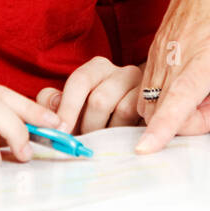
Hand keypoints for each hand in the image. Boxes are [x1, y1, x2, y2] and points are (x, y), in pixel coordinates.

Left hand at [37, 58, 153, 135]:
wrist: (133, 117)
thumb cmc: (94, 112)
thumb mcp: (70, 104)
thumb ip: (53, 101)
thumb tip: (53, 104)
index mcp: (97, 68)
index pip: (80, 81)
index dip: (68, 108)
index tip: (61, 132)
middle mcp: (122, 71)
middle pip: (100, 100)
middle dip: (89, 127)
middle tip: (84, 143)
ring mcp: (143, 86)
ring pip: (122, 110)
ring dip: (109, 132)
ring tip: (102, 141)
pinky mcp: (156, 103)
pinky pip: (141, 119)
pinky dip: (126, 132)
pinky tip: (120, 139)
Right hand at [134, 0, 209, 153]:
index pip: (177, 99)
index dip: (162, 129)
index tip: (146, 151)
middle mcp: (179, 51)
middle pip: (158, 111)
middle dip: (183, 128)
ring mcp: (163, 47)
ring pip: (147, 100)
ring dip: (172, 114)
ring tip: (207, 96)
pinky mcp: (157, 44)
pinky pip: (147, 84)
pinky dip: (163, 99)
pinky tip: (192, 85)